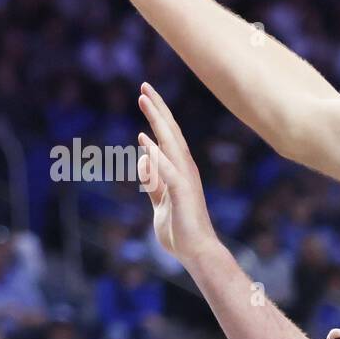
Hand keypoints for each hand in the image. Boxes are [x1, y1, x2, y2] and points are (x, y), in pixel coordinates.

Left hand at [135, 83, 217, 264]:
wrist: (195, 252)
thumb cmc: (179, 227)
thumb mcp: (158, 200)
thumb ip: (151, 181)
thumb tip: (144, 158)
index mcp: (178, 168)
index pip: (166, 135)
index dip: (156, 115)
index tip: (145, 95)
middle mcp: (184, 168)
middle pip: (170, 132)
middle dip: (157, 108)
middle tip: (144, 86)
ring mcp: (185, 179)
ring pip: (170, 144)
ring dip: (157, 121)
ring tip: (144, 100)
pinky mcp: (182, 193)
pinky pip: (167, 170)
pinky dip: (156, 154)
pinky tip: (144, 139)